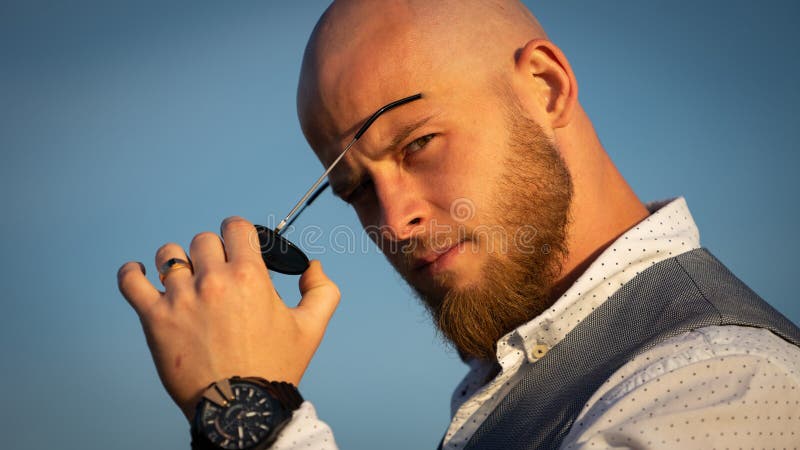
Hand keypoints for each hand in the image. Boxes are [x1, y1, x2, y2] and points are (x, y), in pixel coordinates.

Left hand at [117, 217, 339, 420]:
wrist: (240, 409)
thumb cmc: (275, 367)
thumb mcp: (311, 328)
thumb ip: (322, 290)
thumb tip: (313, 266)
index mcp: (250, 276)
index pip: (235, 226)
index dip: (237, 234)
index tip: (237, 248)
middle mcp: (214, 281)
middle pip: (203, 240)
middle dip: (212, 254)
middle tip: (217, 276)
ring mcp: (181, 298)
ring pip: (170, 255)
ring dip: (178, 263)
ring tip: (184, 280)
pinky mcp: (155, 319)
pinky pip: (131, 281)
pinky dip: (132, 273)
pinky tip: (139, 272)